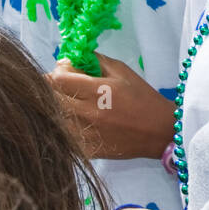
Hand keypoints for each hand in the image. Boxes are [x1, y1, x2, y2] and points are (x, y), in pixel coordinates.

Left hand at [47, 54, 176, 159]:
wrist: (158, 131)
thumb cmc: (141, 97)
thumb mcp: (122, 71)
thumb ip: (95, 60)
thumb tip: (69, 59)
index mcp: (98, 90)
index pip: (58, 79)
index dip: (57, 72)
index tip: (65, 72)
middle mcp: (88, 113)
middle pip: (50, 99)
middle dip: (51, 89)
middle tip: (63, 87)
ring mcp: (85, 134)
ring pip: (52, 119)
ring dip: (55, 109)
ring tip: (67, 104)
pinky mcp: (85, 150)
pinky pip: (61, 137)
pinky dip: (61, 128)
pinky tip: (73, 122)